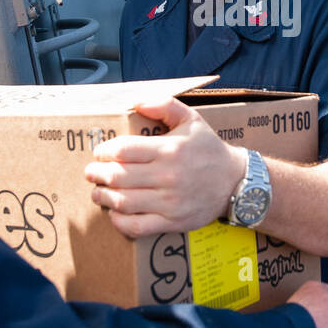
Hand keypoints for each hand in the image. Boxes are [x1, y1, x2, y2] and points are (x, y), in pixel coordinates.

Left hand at [85, 97, 246, 237]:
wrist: (236, 182)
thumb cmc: (208, 150)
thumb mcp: (192, 119)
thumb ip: (164, 105)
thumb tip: (137, 102)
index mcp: (169, 149)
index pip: (123, 150)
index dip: (104, 151)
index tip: (99, 152)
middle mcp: (168, 176)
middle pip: (118, 176)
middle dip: (97, 174)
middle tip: (91, 173)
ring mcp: (170, 202)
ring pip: (123, 202)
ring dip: (103, 197)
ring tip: (98, 192)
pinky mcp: (173, 222)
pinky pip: (138, 226)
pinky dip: (119, 221)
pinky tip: (115, 213)